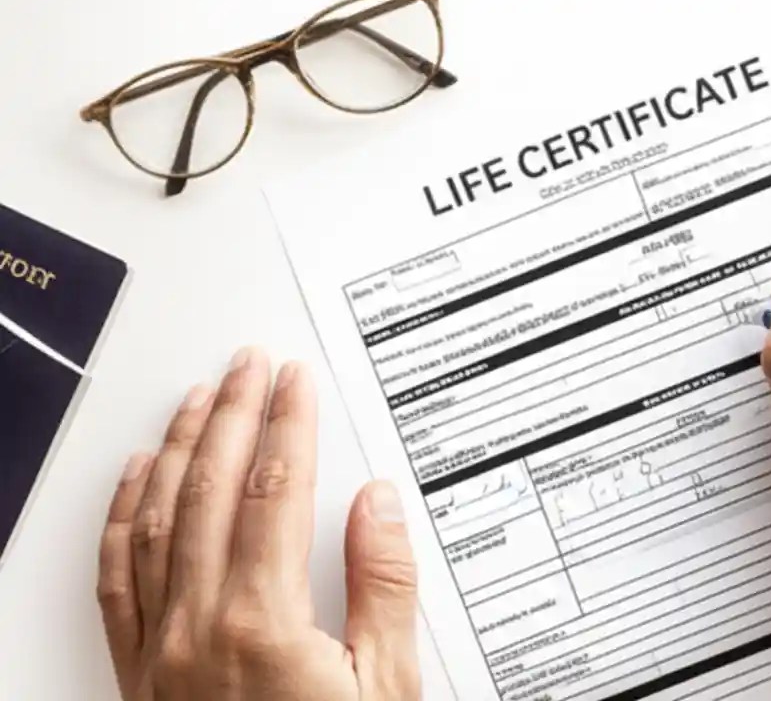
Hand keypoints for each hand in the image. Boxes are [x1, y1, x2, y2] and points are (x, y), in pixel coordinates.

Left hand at [96, 350, 420, 700]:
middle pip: (212, 489)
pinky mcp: (140, 672)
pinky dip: (122, 516)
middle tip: (250, 367)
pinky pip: (117, 577)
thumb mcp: (388, 689)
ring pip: (158, 519)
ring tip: (202, 399)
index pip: (276, 490)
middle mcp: (201, 625)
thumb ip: (382, 589)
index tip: (294, 381)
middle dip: (234, 414)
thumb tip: (379, 506)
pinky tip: (136, 479)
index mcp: (265, 622)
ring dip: (180, 448)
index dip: (287, 424)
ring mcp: (162, 648)